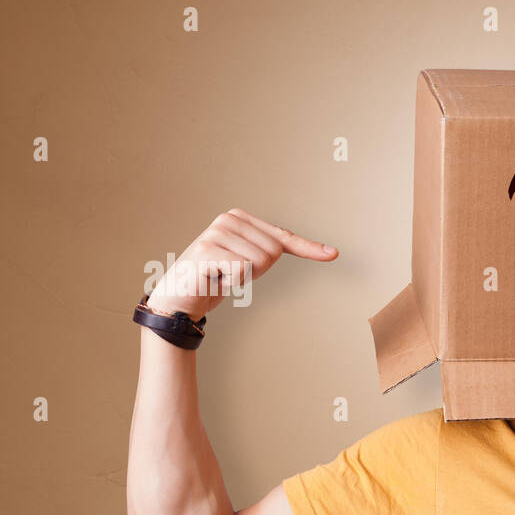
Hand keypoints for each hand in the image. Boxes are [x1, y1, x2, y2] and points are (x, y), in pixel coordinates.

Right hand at [148, 209, 337, 318]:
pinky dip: (233, 282)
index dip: (309, 249)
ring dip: (243, 278)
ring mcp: (217, 233)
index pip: (283, 237)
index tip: (333, 254)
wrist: (181, 296)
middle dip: (257, 272)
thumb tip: (324, 251)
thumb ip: (271, 249)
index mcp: (240, 218)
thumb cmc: (216, 277)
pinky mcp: (208, 250)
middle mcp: (229, 220)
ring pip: (261, 262)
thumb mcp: (248, 260)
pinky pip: (244, 270)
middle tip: (230, 272)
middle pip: (274, 253)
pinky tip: (214, 277)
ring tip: (221, 274)